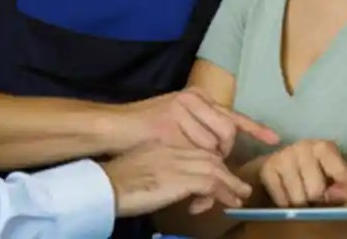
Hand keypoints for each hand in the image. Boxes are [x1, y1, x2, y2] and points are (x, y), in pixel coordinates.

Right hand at [100, 143, 253, 216]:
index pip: (196, 148)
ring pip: (215, 168)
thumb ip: (162, 171)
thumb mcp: (144, 169)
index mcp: (164, 145)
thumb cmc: (118, 181)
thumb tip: (174, 185)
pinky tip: (229, 202)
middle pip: (209, 156)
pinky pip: (212, 184)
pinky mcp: (184, 177)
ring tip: (239, 197)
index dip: (212, 161)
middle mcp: (175, 149)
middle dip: (225, 172)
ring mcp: (180, 161)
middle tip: (237, 187)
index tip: (220, 174)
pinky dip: (223, 193)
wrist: (107, 185)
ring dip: (229, 185)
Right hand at [121, 87, 278, 156]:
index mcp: (196, 97)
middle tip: (208, 163)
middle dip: (222, 153)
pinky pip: (200, 149)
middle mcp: (194, 98)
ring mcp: (185, 106)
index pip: (232, 115)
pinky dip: (199, 163)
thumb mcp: (177, 128)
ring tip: (188, 165)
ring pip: (214, 144)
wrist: (116, 129)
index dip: (255, 128)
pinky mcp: (175, 118)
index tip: (274, 138)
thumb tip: (217, 152)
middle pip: (227, 131)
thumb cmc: (144, 133)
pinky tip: (187, 166)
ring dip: (206, 160)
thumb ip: (198, 133)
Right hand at [259, 139, 346, 206]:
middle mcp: (301, 148)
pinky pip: (282, 200)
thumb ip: (344, 181)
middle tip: (317, 197)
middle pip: (315, 190)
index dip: (343, 175)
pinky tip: (289, 194)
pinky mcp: (267, 169)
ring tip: (303, 195)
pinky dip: (287, 203)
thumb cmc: (313, 169)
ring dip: (302, 203)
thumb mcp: (332, 173)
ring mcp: (282, 157)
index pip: (333, 163)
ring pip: (298, 198)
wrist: (281, 162)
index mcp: (321, 146)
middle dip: (318, 200)